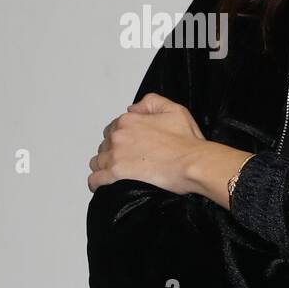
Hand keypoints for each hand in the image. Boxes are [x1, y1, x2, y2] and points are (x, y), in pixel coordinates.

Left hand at [87, 93, 205, 193]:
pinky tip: (104, 185)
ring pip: (97, 162)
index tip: (131, 147)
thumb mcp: (173, 109)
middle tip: (128, 161)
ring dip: (104, 167)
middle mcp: (118, 136)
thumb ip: (150, 102)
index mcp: (128, 121)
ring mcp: (115, 156)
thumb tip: (132, 108)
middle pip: (104, 145)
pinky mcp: (116, 175)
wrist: (193, 163)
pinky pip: (95, 180)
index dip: (121, 138)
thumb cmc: (186, 141)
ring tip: (118, 174)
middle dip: (113, 152)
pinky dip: (98, 182)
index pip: (112, 129)